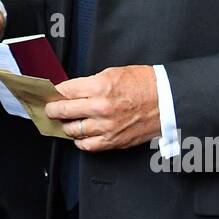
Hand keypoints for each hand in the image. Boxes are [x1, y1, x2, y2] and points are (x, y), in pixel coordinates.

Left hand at [45, 66, 160, 151]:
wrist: (168, 101)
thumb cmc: (145, 85)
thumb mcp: (113, 73)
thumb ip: (90, 83)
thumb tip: (71, 90)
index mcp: (100, 86)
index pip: (65, 91)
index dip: (55, 93)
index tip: (51, 94)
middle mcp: (100, 108)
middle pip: (63, 111)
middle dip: (53, 109)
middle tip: (51, 108)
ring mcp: (106, 127)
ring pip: (72, 130)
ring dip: (66, 125)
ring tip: (67, 121)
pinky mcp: (113, 141)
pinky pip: (87, 146)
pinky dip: (80, 141)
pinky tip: (81, 134)